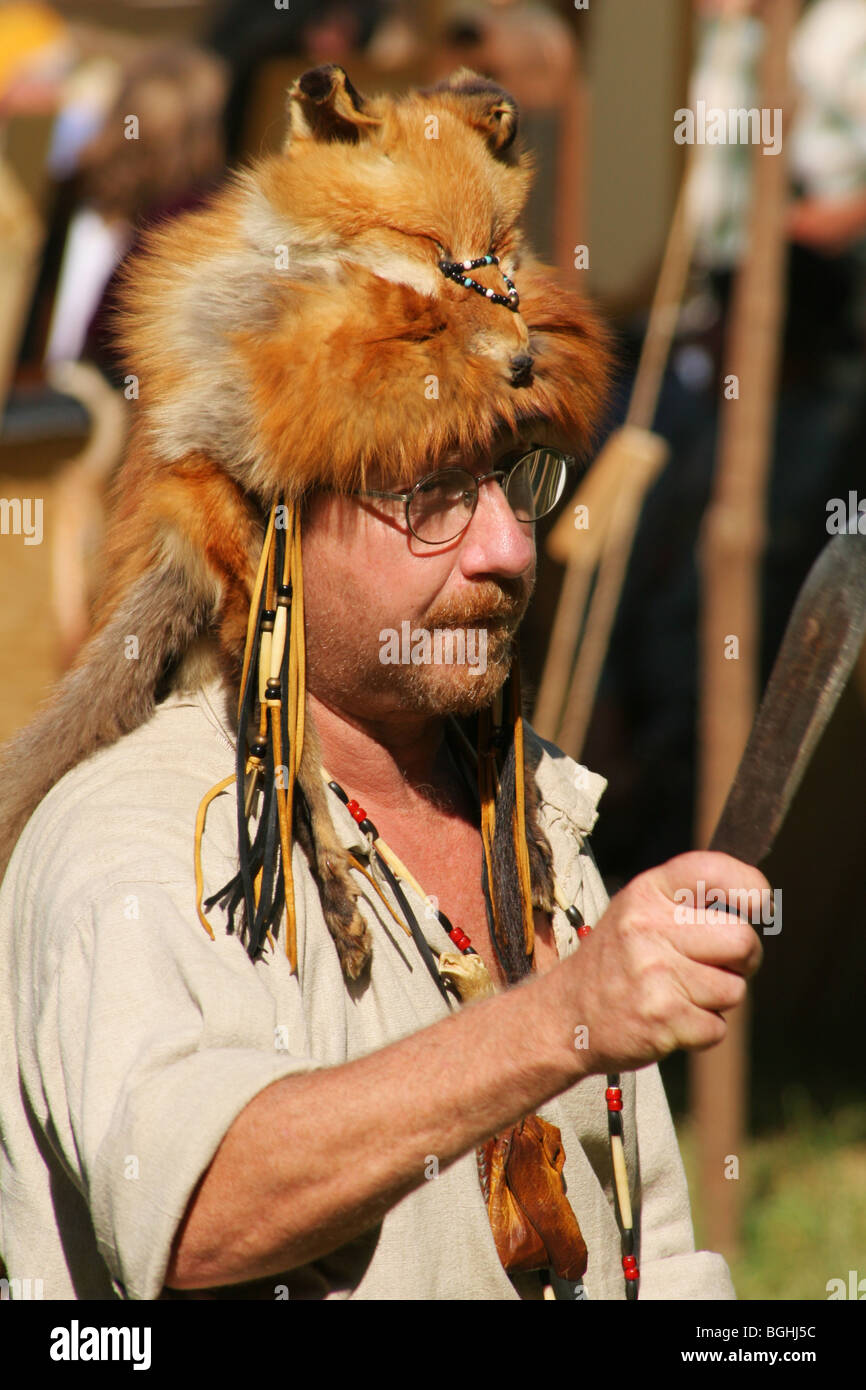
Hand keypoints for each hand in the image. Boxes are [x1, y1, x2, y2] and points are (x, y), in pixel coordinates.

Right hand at [561, 851, 764, 1074]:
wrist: (565, 1016)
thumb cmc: (616, 962)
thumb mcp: (638, 913)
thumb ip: (688, 901)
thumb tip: (760, 902)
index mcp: (646, 893)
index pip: (713, 871)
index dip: (750, 888)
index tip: (757, 905)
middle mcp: (648, 927)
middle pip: (742, 939)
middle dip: (744, 959)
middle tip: (719, 966)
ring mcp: (654, 974)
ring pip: (735, 989)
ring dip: (718, 999)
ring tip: (681, 995)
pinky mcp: (662, 1018)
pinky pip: (718, 1027)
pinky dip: (702, 1030)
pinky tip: (671, 1019)